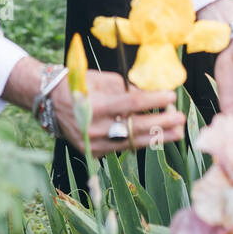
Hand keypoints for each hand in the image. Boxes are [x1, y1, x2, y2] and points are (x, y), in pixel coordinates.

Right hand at [51, 70, 185, 155]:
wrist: (51, 103)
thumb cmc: (80, 85)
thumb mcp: (103, 80)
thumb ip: (127, 89)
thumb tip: (152, 93)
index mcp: (97, 106)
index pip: (132, 104)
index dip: (153, 100)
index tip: (171, 96)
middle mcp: (96, 129)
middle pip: (136, 127)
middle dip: (162, 123)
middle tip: (180, 118)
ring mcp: (95, 144)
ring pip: (133, 143)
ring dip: (157, 138)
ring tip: (177, 132)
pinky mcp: (95, 153)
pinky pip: (122, 148)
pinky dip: (139, 141)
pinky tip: (156, 137)